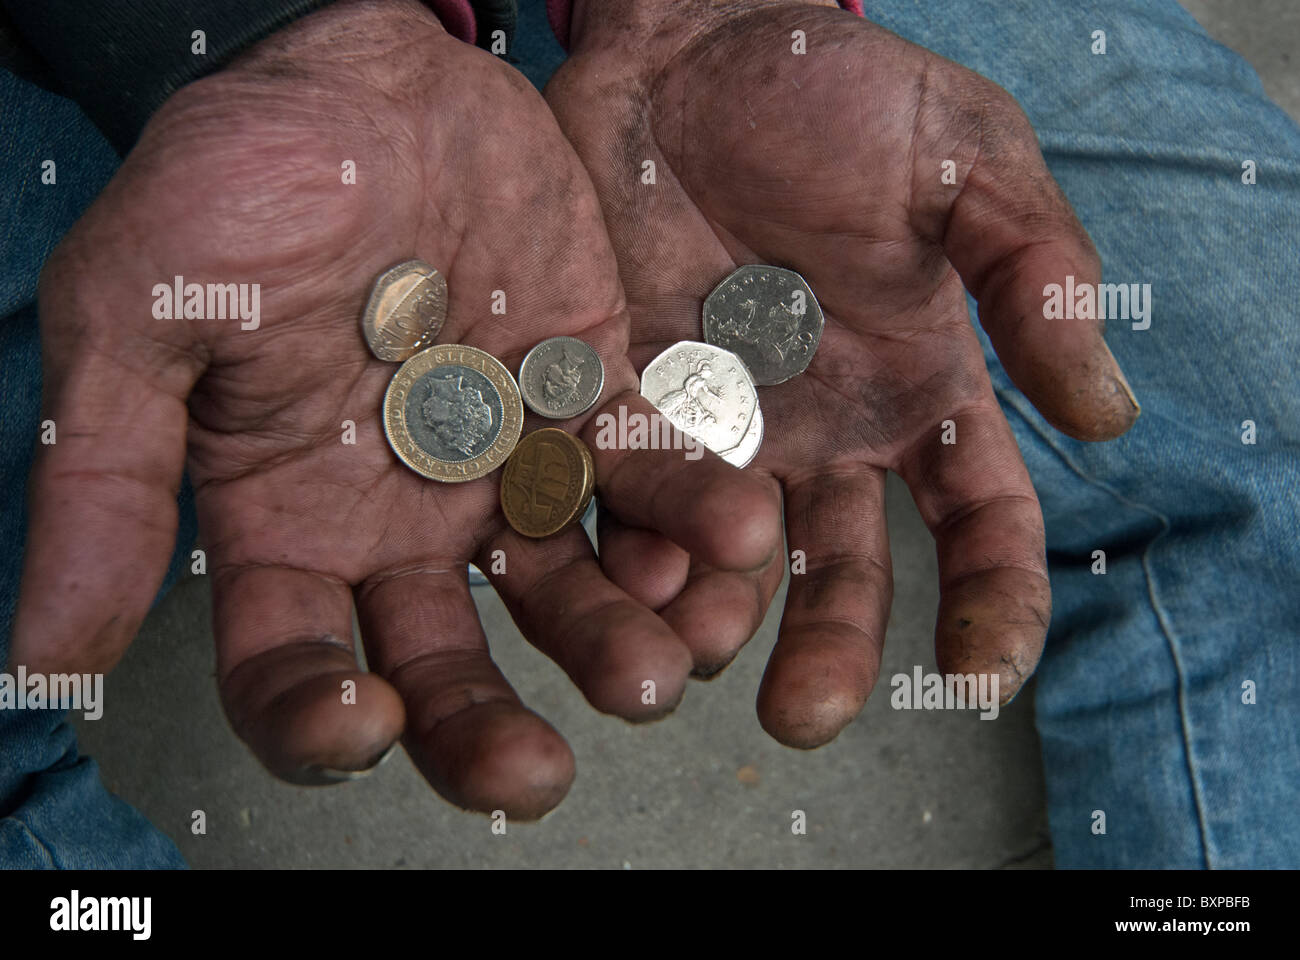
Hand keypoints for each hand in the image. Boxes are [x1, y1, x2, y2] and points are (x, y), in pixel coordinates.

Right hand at [10, 0, 779, 815]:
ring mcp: (508, 461)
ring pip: (568, 584)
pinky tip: (733, 534)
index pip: (295, 665)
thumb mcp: (142, 315)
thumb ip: (107, 479)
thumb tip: (43, 653)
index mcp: (289, 521)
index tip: (361, 720)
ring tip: (670, 655)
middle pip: (447, 663)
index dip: (317, 719)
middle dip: (489, 725)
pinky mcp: (591, 392)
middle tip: (538, 776)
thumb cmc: (237, 180)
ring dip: (621, 630)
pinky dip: (692, 506)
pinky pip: (648, 469)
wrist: (367, 78)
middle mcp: (405, 518)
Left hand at [548, 0, 1138, 745]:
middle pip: (840, 573)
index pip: (978, 524)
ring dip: (709, 617)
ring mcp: (717, 430)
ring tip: (685, 649)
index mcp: (920, 393)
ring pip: (723, 560)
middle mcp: (822, 436)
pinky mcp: (620, 404)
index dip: (990, 605)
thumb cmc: (841, 95)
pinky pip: (620, 495)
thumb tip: (1109, 417)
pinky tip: (610, 574)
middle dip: (827, 649)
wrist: (688, 49)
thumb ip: (1035, 275)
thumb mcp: (968, 162)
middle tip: (799, 714)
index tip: (980, 676)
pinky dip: (617, 542)